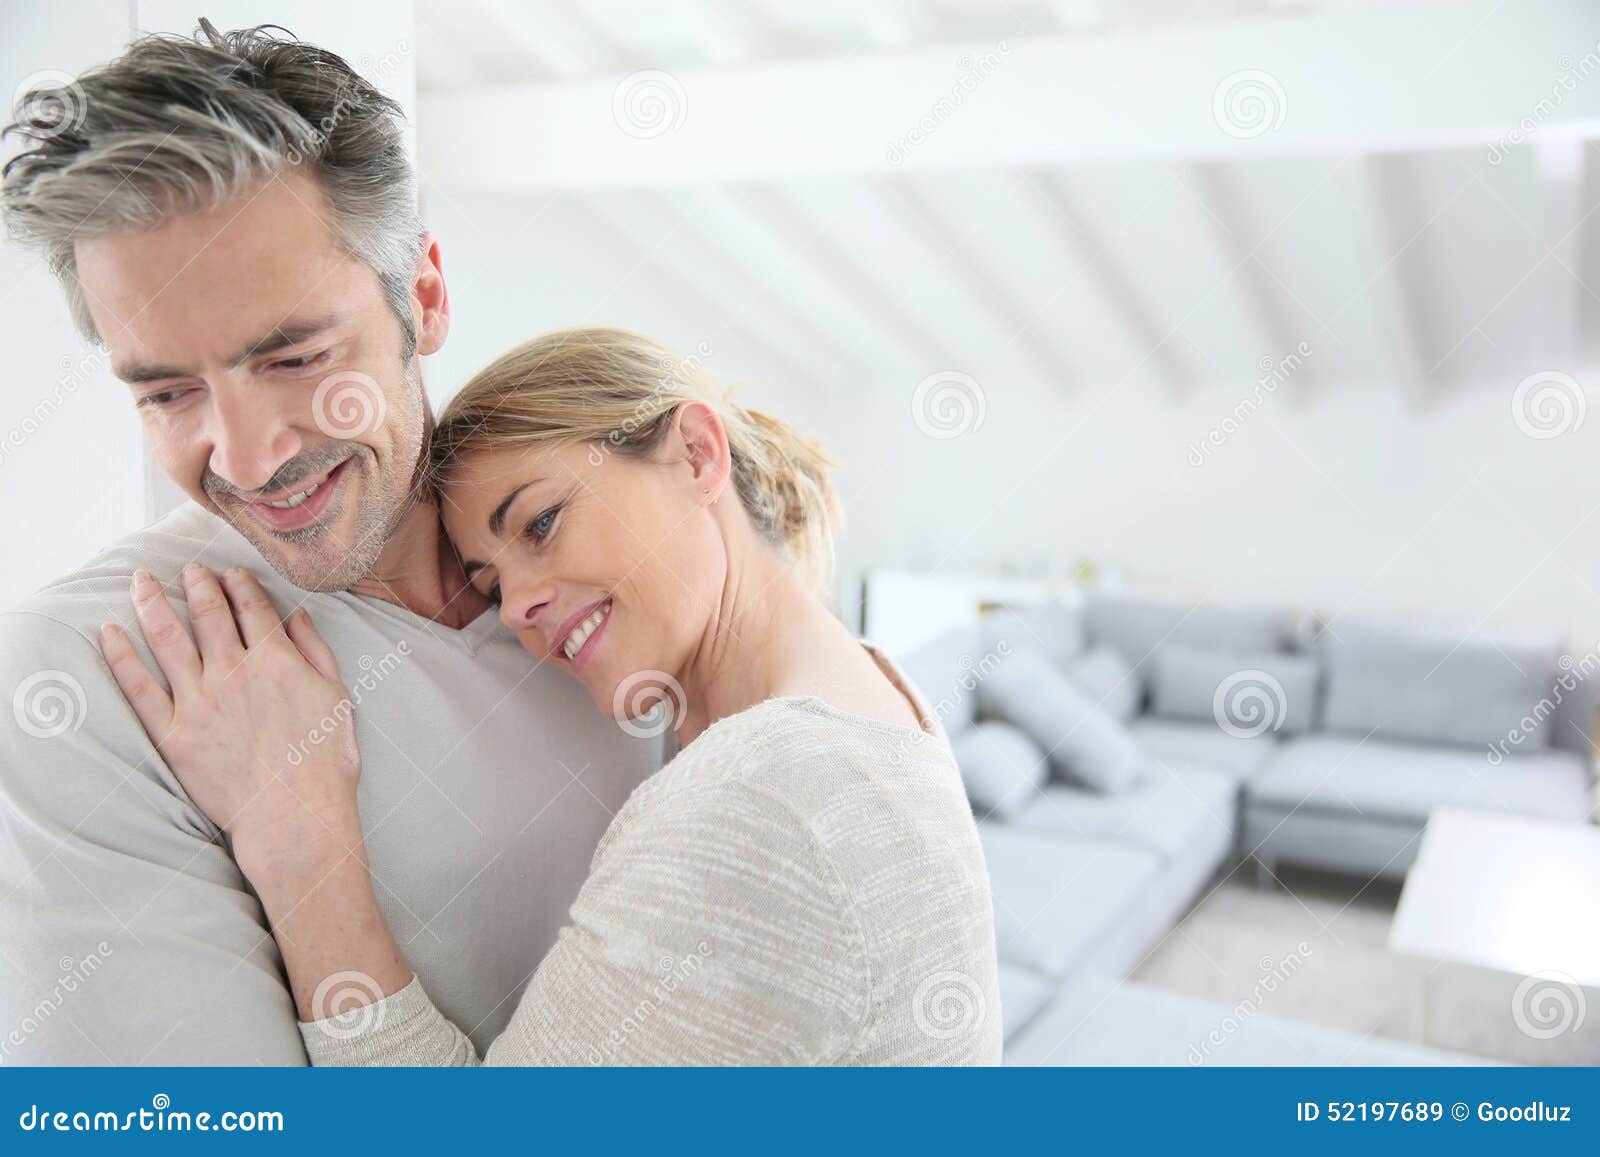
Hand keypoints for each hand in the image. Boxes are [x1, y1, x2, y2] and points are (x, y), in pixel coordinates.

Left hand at [100, 564, 362, 881]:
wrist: (294, 817)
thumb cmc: (324, 762)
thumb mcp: (337, 697)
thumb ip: (316, 650)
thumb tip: (297, 614)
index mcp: (275, 660)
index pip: (250, 606)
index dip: (238, 583)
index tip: (229, 572)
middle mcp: (233, 671)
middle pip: (207, 614)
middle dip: (196, 584)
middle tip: (188, 568)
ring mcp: (198, 701)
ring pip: (167, 638)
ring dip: (152, 602)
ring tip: (141, 581)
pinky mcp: (172, 733)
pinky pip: (138, 687)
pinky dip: (120, 656)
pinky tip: (108, 632)